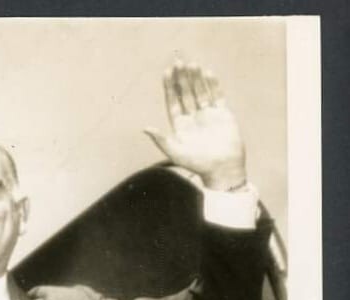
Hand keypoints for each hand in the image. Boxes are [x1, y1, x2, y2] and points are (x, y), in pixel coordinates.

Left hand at [144, 61, 246, 191]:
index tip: (167, 72)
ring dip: (196, 78)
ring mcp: (208, 115)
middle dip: (182, 79)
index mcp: (180, 126)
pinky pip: (217, 95)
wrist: (222, 169)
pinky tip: (208, 73)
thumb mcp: (175, 152)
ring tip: (192, 64)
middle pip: (186, 94)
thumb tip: (145, 128)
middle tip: (179, 62)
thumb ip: (161, 139)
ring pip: (200, 92)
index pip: (173, 102)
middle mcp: (193, 119)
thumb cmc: (198, 164)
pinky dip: (213, 85)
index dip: (170, 87)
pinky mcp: (222, 114)